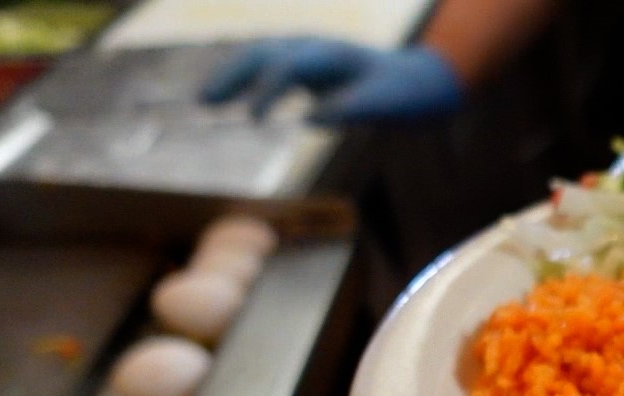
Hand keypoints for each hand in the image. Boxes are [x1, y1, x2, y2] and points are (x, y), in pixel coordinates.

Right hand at [201, 38, 463, 123]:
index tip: (255, 121)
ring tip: (204, 102)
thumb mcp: (386, 106)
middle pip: (263, 52)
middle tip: (204, 103)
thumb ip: (352, 110)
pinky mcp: (304, 64)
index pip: (289, 67)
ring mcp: (306, 51)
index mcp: (333, 55)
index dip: (268, 91)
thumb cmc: (404, 95)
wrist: (419, 80)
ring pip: (258, 55)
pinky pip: (265, 65)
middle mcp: (314, 46)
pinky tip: (224, 97)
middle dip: (233, 75)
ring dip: (230, 75)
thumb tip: (311, 120)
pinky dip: (242, 77)